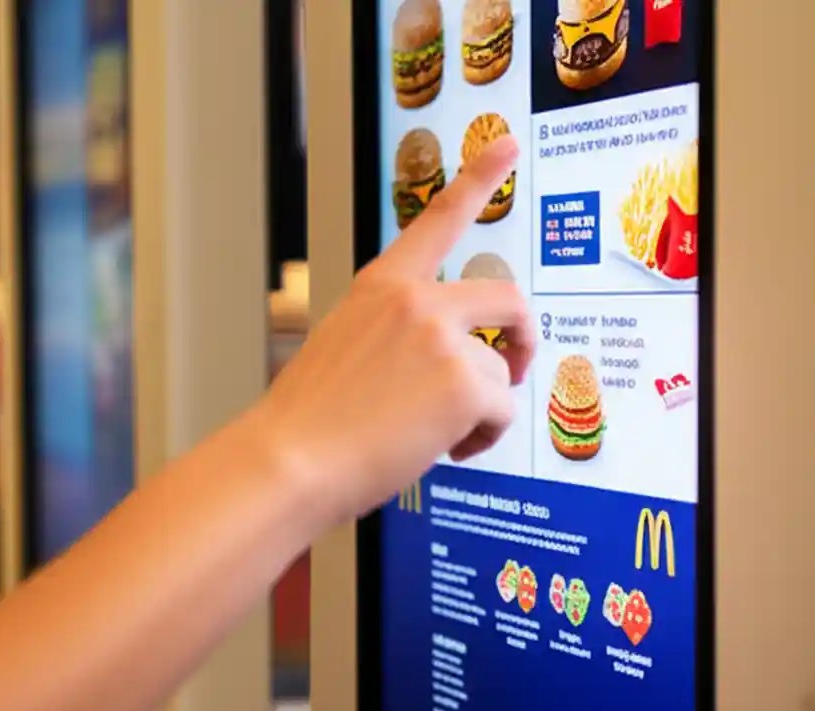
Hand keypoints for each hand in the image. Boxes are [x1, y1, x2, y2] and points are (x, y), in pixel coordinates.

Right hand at [252, 136, 531, 521]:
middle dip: (523, 336)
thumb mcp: (344, 345)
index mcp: (383, 285)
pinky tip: (448, 450)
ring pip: (501, 372)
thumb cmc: (310, 419)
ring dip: (482, 410)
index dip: (480, 178)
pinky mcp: (465, 383)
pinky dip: (484, 437)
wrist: (291, 461)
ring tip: (437, 436)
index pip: (439, 219)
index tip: (508, 145)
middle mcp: (418, 300)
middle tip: (516, 369)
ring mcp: (443, 339)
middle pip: (508, 298)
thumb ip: (397, 334)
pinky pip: (503, 410)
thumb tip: (441, 362)